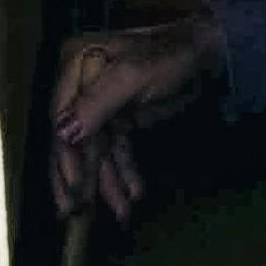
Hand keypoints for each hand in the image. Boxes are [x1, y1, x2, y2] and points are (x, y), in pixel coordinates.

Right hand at [49, 9, 221, 219]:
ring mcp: (101, 104)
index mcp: (76, 65)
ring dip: (107, 181)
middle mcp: (81, 85)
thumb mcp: (133, 75)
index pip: (60, 116)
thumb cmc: (169, 56)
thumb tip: (62, 135)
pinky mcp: (120, 117)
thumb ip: (97, 103)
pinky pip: (116, 149)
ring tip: (121, 211)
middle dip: (82, 176)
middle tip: (80, 213)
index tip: (74, 188)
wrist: (205, 52)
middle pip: (74, 138)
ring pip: (97, 150)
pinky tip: (134, 193)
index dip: (65, 155)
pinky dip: (124, 171)